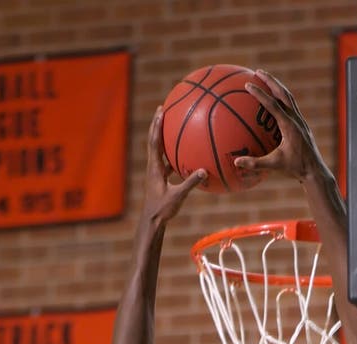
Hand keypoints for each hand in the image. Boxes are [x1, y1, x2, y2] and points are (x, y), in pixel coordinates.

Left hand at [142, 106, 205, 223]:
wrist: (152, 221)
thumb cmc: (162, 209)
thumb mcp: (178, 196)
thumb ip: (190, 183)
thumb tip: (203, 171)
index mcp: (154, 168)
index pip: (155, 142)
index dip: (157, 126)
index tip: (161, 111)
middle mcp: (153, 167)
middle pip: (154, 141)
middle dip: (157, 124)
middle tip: (162, 109)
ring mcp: (156, 172)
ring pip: (159, 150)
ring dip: (163, 137)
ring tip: (170, 125)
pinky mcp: (160, 179)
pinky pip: (166, 161)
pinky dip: (172, 153)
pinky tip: (181, 152)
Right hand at [234, 71, 327, 182]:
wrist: (315, 171)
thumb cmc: (295, 168)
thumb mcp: (275, 165)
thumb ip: (256, 164)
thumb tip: (237, 162)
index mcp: (289, 126)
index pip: (273, 105)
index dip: (260, 93)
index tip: (247, 84)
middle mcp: (296, 119)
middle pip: (283, 93)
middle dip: (270, 80)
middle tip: (257, 71)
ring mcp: (300, 121)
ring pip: (289, 97)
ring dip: (277, 86)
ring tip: (265, 79)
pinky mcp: (302, 124)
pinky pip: (291, 106)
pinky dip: (282, 98)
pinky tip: (274, 99)